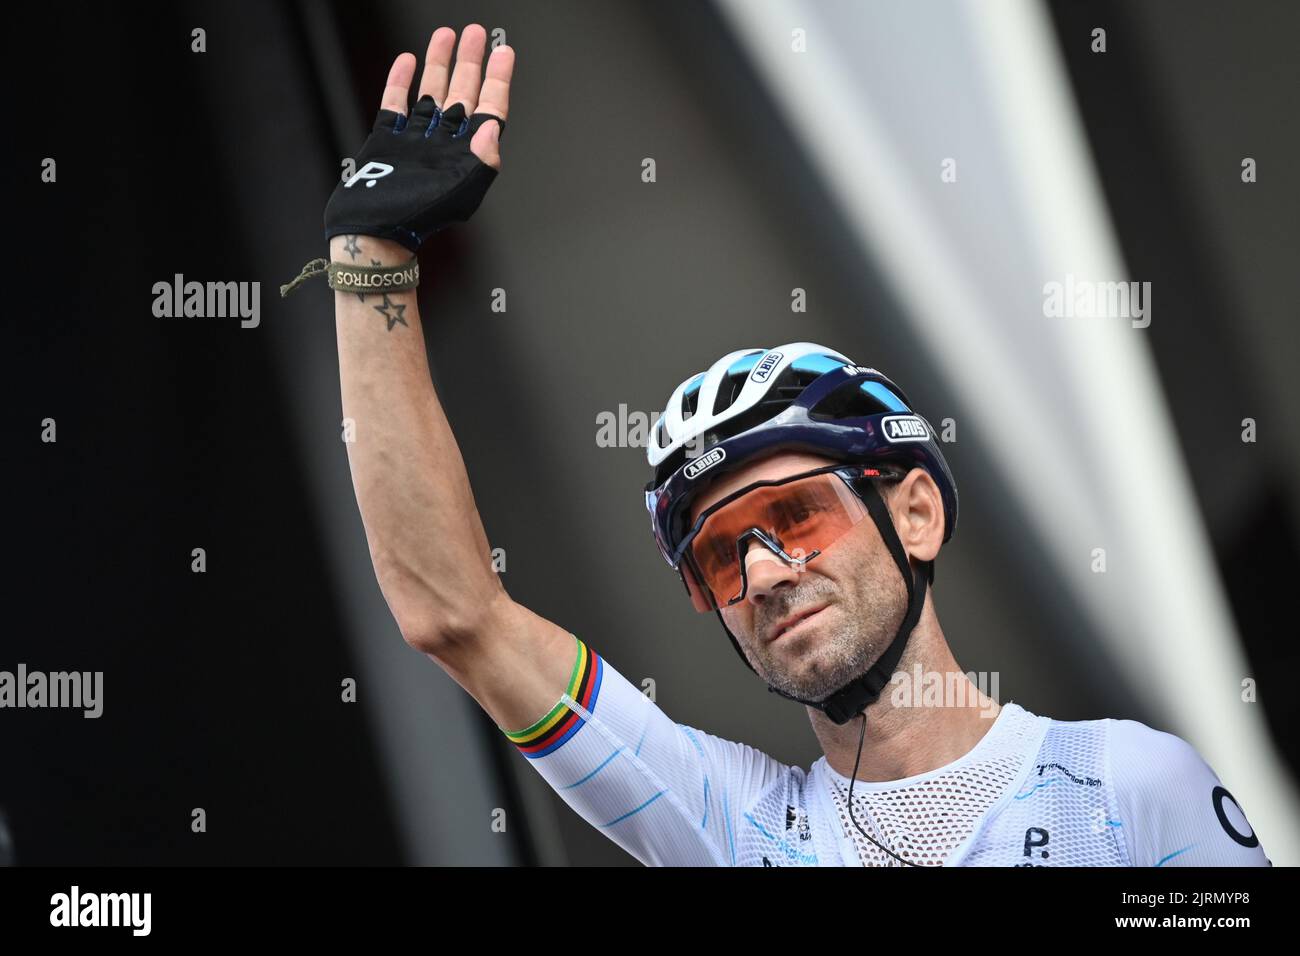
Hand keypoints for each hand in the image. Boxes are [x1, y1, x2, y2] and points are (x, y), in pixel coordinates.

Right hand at [323, 24, 514, 251]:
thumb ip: (482, 159)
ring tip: (445, 35)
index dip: (497, 80)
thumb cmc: (418, 219)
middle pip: (462, 95)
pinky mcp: (387, 143)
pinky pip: (396, 106)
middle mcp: (443, 145)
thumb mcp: (461, 191)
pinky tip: (408, 61)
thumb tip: (494, 126)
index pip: (489, 110)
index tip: (503, 53)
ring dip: (439, 64)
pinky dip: (402, 83)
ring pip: (431, 94)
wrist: (373, 234)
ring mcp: (415, 142)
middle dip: (470, 63)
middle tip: (475, 33)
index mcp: (465, 156)